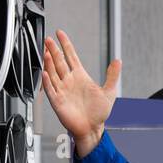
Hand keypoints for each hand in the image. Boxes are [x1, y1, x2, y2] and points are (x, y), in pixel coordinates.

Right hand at [41, 29, 120, 157]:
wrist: (92, 129)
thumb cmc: (99, 113)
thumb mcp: (109, 92)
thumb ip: (112, 76)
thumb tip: (118, 61)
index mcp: (80, 77)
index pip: (71, 56)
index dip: (66, 45)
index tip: (60, 34)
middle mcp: (69, 81)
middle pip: (59, 61)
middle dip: (54, 50)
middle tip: (49, 39)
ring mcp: (62, 90)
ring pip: (53, 72)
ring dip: (48, 62)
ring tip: (46, 52)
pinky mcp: (57, 101)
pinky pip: (50, 89)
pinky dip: (47, 81)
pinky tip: (45, 72)